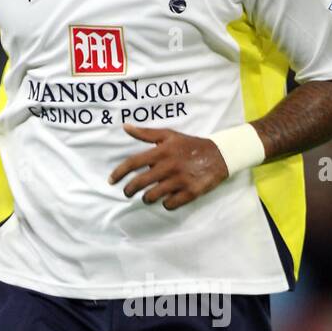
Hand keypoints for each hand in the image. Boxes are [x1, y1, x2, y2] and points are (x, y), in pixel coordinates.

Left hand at [108, 123, 228, 209]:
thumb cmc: (190, 144)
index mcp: (162, 151)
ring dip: (147, 198)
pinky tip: (167, 199)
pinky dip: (165, 203)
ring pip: (152, 196)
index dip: (119, 173)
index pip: (133, 163)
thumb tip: (125, 127)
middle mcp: (169, 166)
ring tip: (148, 196)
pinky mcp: (190, 192)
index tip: (111, 181)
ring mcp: (180, 180)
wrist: (220, 154)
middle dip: (129, 190)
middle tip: (127, 192)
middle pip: (140, 183)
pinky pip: (170, 204)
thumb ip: (146, 133)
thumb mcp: (169, 135)